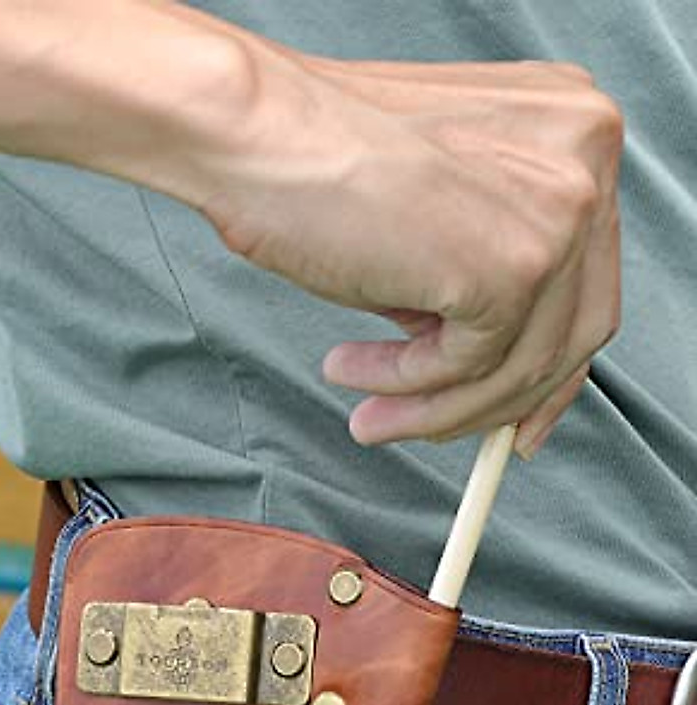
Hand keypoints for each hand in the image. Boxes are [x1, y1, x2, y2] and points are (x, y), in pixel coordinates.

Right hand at [186, 43, 623, 458]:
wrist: (258, 135)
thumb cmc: (315, 158)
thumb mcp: (429, 212)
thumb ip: (473, 269)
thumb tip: (475, 361)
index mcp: (571, 131)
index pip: (587, 277)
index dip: (550, 363)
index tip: (515, 417)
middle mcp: (585, 162)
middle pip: (573, 330)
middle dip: (500, 402)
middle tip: (435, 433)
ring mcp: (559, 214)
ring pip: (521, 363)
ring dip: (436, 408)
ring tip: (368, 414)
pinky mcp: (514, 267)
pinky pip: (468, 368)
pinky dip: (406, 388)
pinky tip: (353, 371)